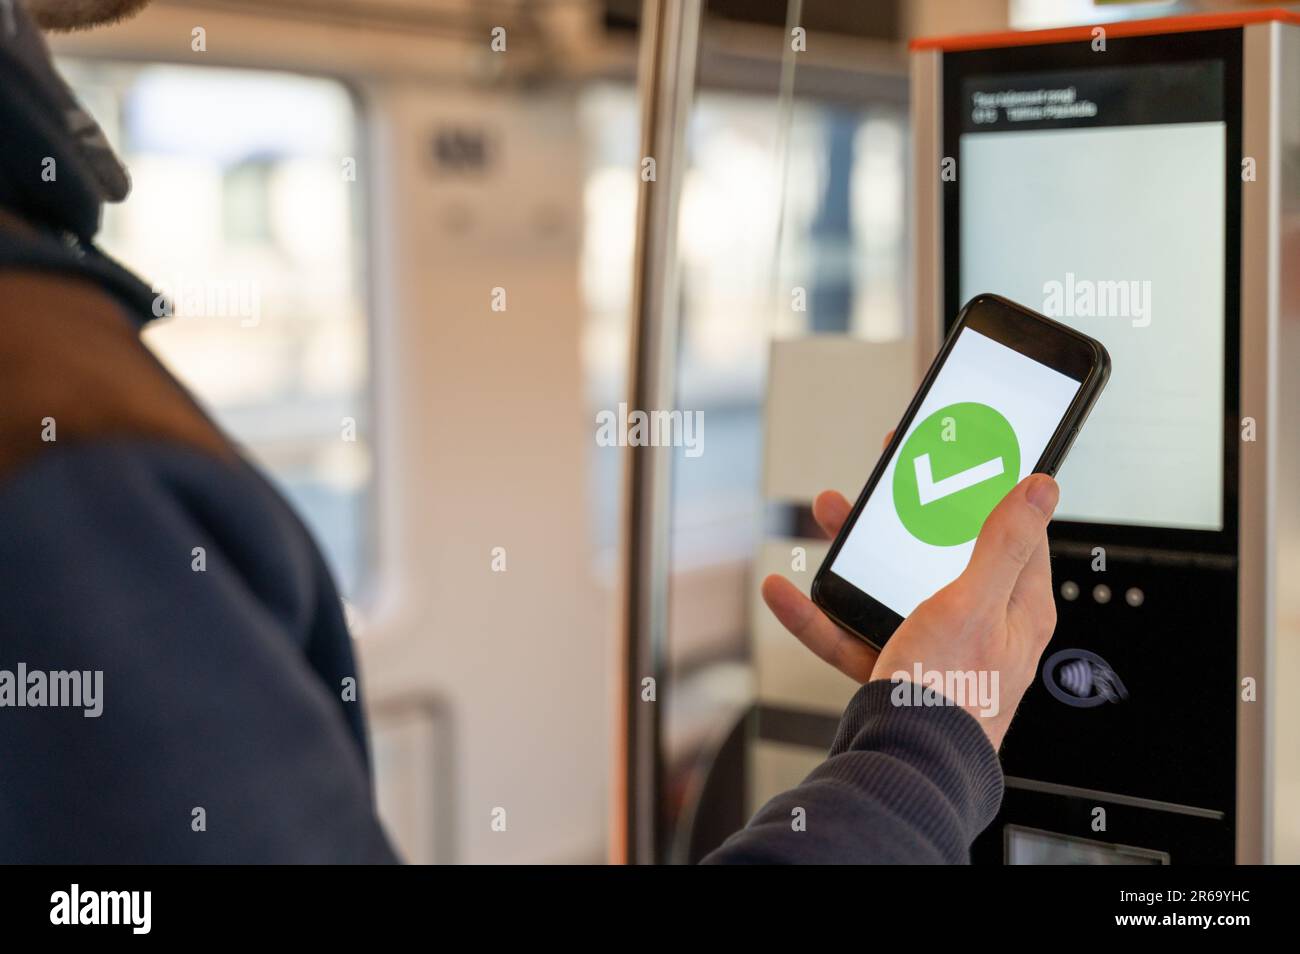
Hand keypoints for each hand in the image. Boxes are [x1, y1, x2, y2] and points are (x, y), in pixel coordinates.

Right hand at [760, 435, 1060, 748]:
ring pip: (890, 587)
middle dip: (901, 518)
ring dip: (853, 556)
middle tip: (880, 481)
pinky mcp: (896, 672)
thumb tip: (1043, 487)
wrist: (908, 769)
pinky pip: (853, 634)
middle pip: (939, 553)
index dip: (984, 487)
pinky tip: (787, 595)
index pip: (1010, 530)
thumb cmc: (952, 694)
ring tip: (827, 519)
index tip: (959, 455)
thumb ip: (1003, 542)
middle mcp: (980, 625)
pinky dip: (819, 616)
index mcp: (1016, 606)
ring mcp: (935, 649)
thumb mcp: (974, 602)